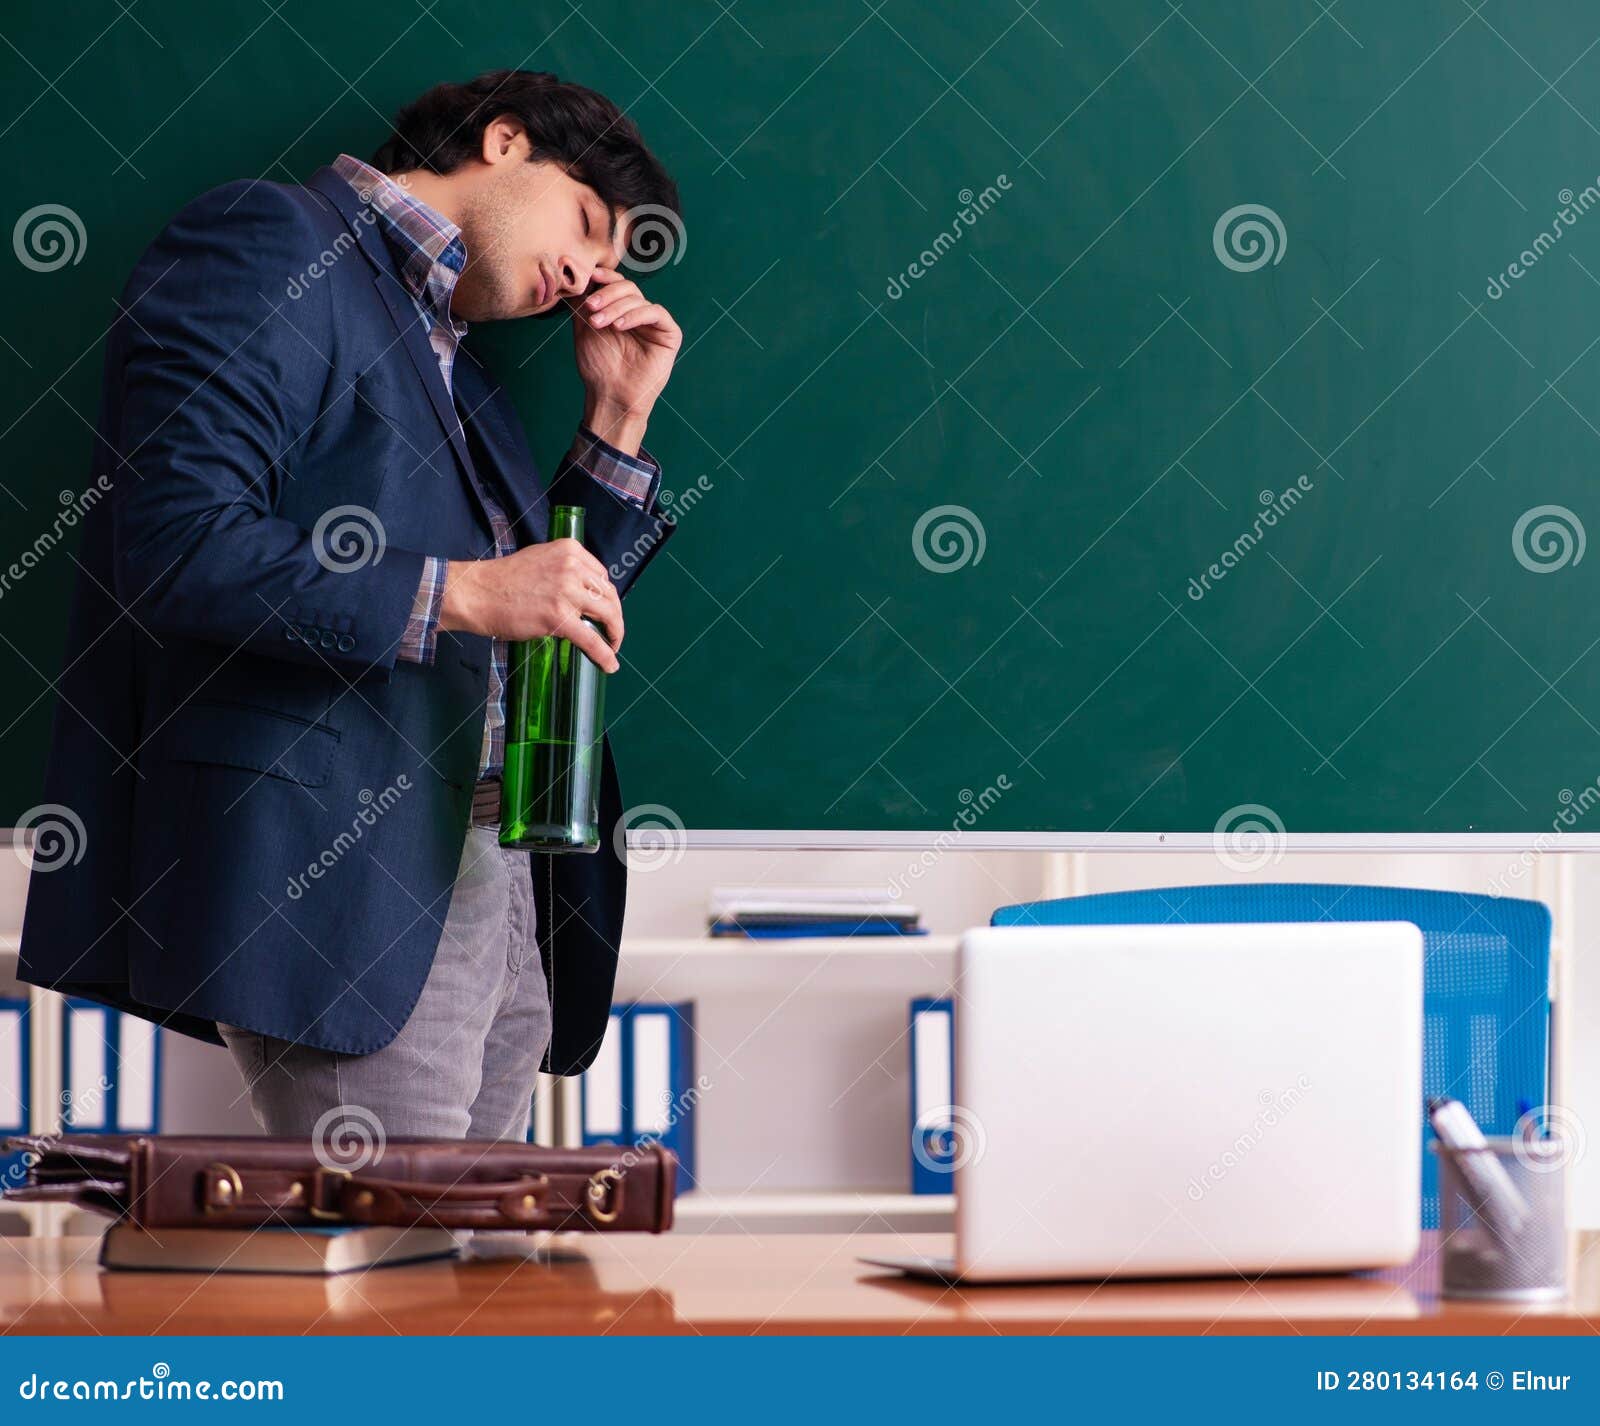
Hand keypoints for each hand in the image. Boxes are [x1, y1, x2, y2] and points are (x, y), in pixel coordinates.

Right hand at [438, 541, 622, 672]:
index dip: (606, 596)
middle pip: (609, 595)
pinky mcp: (559, 617)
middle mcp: (572, 568)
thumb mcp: (540, 559)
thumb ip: (564, 570)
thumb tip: (583, 591)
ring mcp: (566, 592)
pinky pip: (592, 639)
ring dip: (615, 633)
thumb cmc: (502, 580)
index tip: (604, 610)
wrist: (477, 593)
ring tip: (612, 647)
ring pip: (608, 614)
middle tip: (612, 632)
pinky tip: (610, 665)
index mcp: (570, 551)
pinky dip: (605, 654)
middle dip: (614, 617)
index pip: (602, 576)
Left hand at [570, 266, 681, 450]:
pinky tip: (619, 326)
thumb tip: (580, 275)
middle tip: (591, 308)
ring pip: (639, 299)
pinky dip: (636, 315)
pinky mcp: (669, 334)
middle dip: (607, 295)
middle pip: (628, 288)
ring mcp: (654, 324)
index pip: (617, 285)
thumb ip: (584, 303)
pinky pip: (656, 313)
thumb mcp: (584, 328)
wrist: (610, 396)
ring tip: (599, 323)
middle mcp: (639, 314)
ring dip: (616, 307)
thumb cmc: (598, 367)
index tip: (591, 277)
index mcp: (621, 311)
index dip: (606, 278)